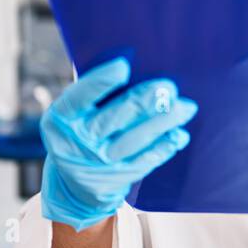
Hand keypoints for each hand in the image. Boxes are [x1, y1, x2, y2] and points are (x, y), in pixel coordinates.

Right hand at [40, 57, 198, 230]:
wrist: (70, 185)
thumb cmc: (79, 132)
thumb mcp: (72, 115)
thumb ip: (93, 92)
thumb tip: (130, 62)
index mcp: (61, 118)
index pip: (80, 96)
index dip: (101, 81)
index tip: (124, 66)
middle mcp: (77, 141)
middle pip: (116, 117)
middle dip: (146, 100)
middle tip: (169, 87)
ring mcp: (97, 163)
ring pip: (136, 139)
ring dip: (164, 121)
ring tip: (186, 107)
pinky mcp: (115, 180)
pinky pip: (144, 161)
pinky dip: (164, 147)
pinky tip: (179, 135)